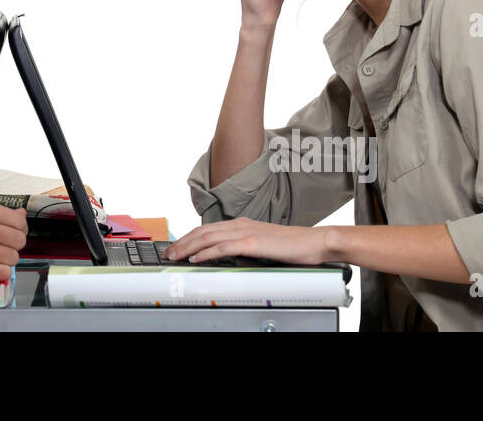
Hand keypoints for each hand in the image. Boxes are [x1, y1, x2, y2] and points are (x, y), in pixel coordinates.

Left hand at [165, 216, 329, 266]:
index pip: (207, 229)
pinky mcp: (253, 243)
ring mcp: (246, 232)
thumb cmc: (292, 246)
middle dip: (182, 242)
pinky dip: (206, 253)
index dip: (188, 238)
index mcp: (242, 224)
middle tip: (167, 253)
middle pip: (202, 231)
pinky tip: (196, 259)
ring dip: (188, 247)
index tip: (176, 247)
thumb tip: (226, 258)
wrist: (314, 243)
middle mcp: (241, 225)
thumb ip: (244, 248)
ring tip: (175, 256)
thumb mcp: (262, 245)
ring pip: (208, 238)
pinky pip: (223, 248)